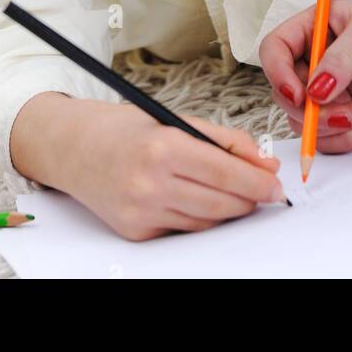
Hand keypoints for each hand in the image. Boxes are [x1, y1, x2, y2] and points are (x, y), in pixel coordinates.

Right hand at [18, 95, 286, 240]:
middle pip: (220, 202)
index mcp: (163, 147)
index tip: (276, 184)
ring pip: (206, 222)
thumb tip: (264, 162)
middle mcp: (150, 184)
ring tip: (241, 196)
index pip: (225, 172)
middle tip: (266, 191)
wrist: (76, 149)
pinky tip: (204, 201)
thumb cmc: (127, 129)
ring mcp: (142, 212)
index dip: (257, 181)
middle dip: (250, 199)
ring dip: (230, 211)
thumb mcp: (175, 120)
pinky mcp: (136, 232)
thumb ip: (223, 139)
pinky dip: (201, 218)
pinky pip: (183, 229)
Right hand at [259, 0, 351, 152]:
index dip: (276, 72)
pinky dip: (346, 137)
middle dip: (310, 109)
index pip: (275, 48)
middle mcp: (317, 59)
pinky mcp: (348, 115)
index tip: (298, 93)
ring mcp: (332, 90)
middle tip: (341, 109)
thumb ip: (342, 58)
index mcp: (316, 27)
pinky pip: (329, 138)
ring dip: (331, 125)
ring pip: (304, 121)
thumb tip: (314, 90)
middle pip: (284, 92)